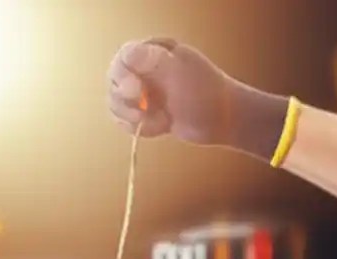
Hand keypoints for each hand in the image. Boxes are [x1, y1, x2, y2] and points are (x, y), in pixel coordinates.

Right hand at [106, 39, 288, 158]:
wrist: (222, 121)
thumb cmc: (206, 93)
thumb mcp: (180, 73)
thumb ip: (153, 61)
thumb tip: (128, 52)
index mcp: (154, 51)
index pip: (124, 58)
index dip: (122, 75)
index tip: (136, 91)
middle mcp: (145, 68)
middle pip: (114, 81)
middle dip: (127, 101)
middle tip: (145, 111)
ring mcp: (143, 90)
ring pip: (116, 103)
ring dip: (133, 117)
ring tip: (160, 121)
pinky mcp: (143, 111)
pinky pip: (125, 120)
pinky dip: (138, 128)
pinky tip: (160, 127)